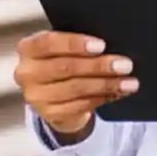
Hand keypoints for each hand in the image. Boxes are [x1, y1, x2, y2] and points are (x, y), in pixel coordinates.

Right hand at [13, 31, 138, 142]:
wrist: (55, 93)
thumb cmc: (65, 59)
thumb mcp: (64, 48)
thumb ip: (78, 43)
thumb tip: (113, 41)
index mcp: (28, 48)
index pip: (49, 42)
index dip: (75, 43)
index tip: (101, 45)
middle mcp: (27, 73)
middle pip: (66, 67)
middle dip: (99, 66)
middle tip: (125, 64)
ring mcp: (36, 96)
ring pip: (76, 88)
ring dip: (107, 84)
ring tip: (129, 81)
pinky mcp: (50, 114)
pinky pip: (81, 105)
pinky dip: (104, 97)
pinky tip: (120, 92)